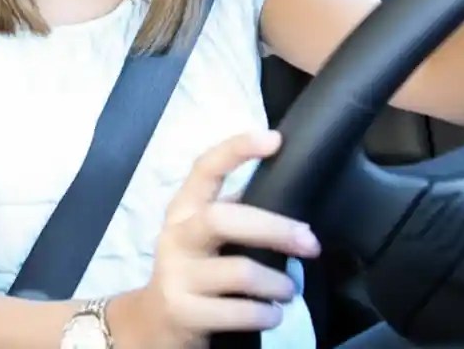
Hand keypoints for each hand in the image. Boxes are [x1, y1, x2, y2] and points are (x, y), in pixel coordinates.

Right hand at [137, 131, 319, 346]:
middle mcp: (175, 236)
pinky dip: (266, 314)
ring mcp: (176, 275)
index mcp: (183, 210)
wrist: (153, 323)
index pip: (204, 169)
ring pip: (239, 271)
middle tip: (310, 244)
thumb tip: (289, 192)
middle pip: (223, 219)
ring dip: (277, 284)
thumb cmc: (192, 272)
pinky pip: (239, 311)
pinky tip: (270, 315)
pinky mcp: (183, 312)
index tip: (273, 140)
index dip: (236, 150)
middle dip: (275, 229)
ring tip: (287, 291)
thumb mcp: (203, 238)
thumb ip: (234, 213)